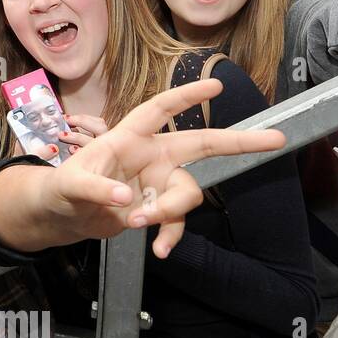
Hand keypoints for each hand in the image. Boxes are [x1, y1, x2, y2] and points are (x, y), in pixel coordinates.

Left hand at [43, 79, 283, 257]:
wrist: (63, 217)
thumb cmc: (62, 189)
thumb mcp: (69, 186)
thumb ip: (95, 189)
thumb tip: (126, 199)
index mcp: (128, 137)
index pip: (159, 109)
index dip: (186, 97)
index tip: (215, 86)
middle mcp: (151, 156)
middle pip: (201, 144)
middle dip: (239, 141)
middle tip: (275, 139)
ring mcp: (157, 182)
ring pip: (187, 193)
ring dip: (168, 211)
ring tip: (137, 223)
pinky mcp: (157, 207)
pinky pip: (176, 221)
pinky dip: (169, 235)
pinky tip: (159, 251)